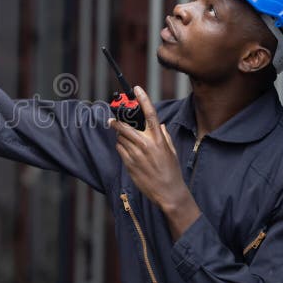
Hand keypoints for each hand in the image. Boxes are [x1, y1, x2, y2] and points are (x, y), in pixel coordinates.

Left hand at [108, 86, 200, 239]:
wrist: (168, 193)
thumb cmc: (171, 171)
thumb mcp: (171, 151)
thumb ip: (164, 136)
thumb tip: (160, 124)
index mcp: (159, 139)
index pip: (150, 114)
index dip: (143, 99)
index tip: (137, 89)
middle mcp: (147, 144)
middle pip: (126, 126)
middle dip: (116, 121)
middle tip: (111, 119)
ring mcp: (136, 155)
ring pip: (120, 138)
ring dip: (119, 136)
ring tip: (125, 139)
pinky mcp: (129, 164)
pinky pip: (120, 150)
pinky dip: (120, 147)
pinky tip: (126, 150)